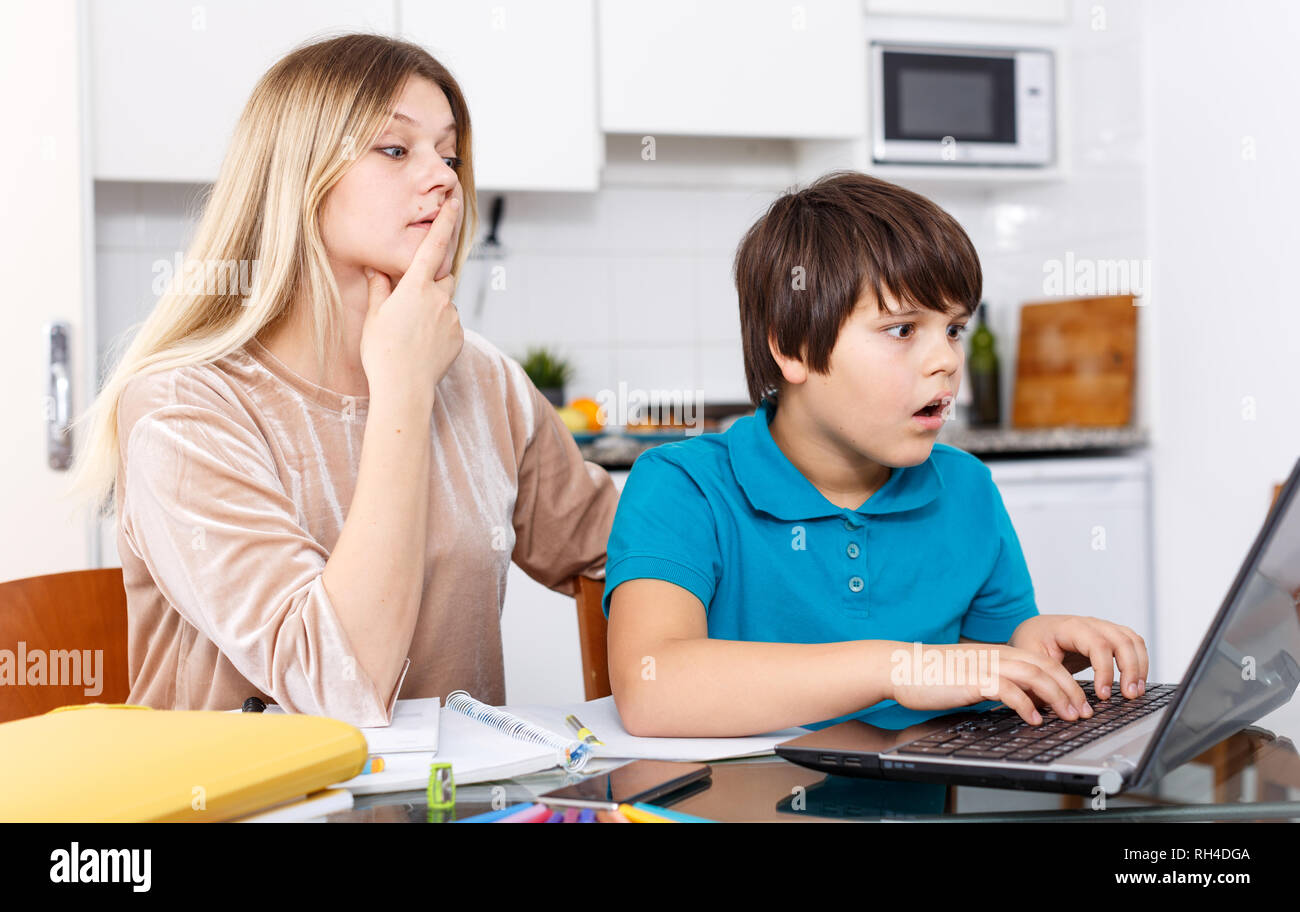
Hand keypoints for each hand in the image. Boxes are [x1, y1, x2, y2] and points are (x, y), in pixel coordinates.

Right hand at [360, 198, 462, 407]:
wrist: (404, 388)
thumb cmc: (382, 351)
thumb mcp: (374, 316)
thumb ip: (380, 288)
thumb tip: (377, 269)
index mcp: (416, 287)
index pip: (433, 245)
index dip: (446, 221)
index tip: (455, 200)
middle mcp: (440, 298)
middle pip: (442, 277)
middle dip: (430, 282)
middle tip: (411, 303)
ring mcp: (452, 318)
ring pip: (444, 304)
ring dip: (432, 310)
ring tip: (411, 335)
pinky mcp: (459, 337)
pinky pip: (450, 325)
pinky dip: (439, 329)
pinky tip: (422, 347)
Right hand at [889, 642, 1092, 724]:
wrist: (901, 667)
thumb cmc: (933, 675)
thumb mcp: (973, 677)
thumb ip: (997, 684)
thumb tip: (1020, 703)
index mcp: (1000, 654)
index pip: (1045, 662)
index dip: (1068, 682)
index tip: (1080, 702)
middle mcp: (998, 655)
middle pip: (1048, 667)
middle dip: (1071, 691)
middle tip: (1084, 713)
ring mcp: (986, 665)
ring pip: (1035, 676)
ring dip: (1057, 698)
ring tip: (1069, 717)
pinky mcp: (973, 679)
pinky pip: (1008, 690)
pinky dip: (1026, 705)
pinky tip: (1033, 719)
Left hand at [1010, 615, 1148, 700]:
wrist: (1034, 631)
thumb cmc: (1031, 643)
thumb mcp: (1031, 660)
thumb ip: (1046, 681)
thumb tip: (1062, 708)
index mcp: (1068, 627)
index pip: (1097, 645)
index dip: (1104, 671)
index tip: (1104, 695)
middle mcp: (1089, 623)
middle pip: (1121, 640)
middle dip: (1130, 669)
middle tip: (1129, 696)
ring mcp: (1102, 627)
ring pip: (1132, 640)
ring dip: (1139, 666)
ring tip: (1136, 692)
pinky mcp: (1109, 636)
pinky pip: (1133, 643)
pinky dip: (1140, 661)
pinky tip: (1136, 682)